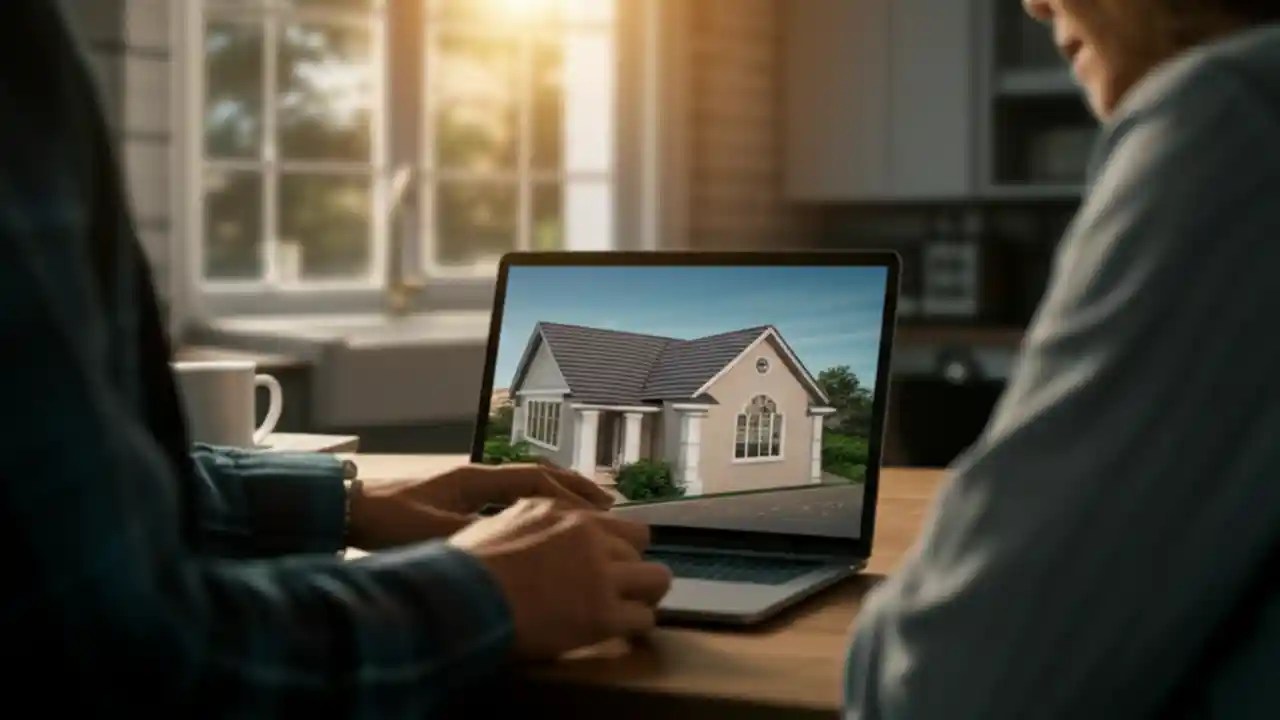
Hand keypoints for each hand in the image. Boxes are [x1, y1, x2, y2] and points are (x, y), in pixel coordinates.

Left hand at [347, 461, 614, 549]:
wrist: (347, 509)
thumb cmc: (387, 521)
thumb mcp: (434, 533)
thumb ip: (476, 535)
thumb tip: (518, 543)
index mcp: (475, 479)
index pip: (536, 479)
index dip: (572, 493)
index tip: (602, 508)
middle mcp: (475, 476)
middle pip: (537, 476)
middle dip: (575, 490)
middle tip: (609, 506)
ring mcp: (465, 487)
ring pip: (523, 487)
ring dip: (557, 498)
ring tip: (586, 514)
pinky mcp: (455, 501)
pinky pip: (507, 499)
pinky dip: (532, 509)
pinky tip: (541, 527)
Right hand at [449, 498, 672, 658]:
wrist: (461, 598)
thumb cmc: (464, 567)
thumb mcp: (500, 523)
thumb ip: (528, 522)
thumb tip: (528, 532)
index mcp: (564, 512)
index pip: (615, 521)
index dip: (614, 545)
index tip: (606, 562)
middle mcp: (589, 535)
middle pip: (640, 544)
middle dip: (630, 567)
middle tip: (618, 588)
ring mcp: (600, 574)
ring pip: (656, 578)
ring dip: (644, 594)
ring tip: (628, 610)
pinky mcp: (603, 614)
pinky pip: (643, 618)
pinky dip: (634, 627)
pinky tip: (618, 633)